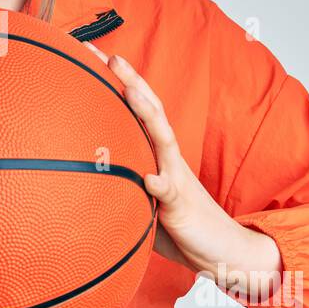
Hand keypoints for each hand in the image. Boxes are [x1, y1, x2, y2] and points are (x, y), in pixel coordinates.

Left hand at [82, 43, 279, 291]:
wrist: (223, 252)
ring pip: (162, 139)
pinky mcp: (181, 206)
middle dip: (130, 81)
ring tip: (128, 91)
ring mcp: (177, 178)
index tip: (94, 58)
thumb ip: (123, 183)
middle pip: (151, 111)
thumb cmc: (180, 225)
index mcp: (158, 154)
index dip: (119, 84)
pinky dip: (159, 183)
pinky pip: (169, 192)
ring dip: (146, 113)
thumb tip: (85, 175)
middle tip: (109, 55)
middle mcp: (168, 159)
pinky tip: (148, 178)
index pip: (138, 110)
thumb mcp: (144, 199)